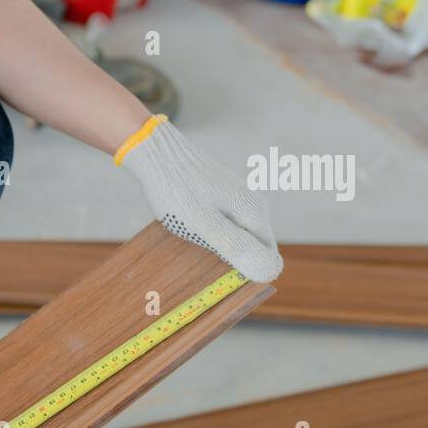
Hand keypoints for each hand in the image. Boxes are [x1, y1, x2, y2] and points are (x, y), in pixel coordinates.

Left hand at [117, 116, 282, 281]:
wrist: (157, 153)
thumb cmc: (178, 191)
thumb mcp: (205, 225)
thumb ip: (236, 247)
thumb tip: (269, 272)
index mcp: (256, 214)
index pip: (267, 257)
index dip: (246, 272)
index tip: (218, 274)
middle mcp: (255, 204)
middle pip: (254, 246)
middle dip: (232, 258)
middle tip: (199, 254)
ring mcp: (240, 197)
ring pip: (238, 234)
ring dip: (219, 245)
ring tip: (191, 235)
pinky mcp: (224, 194)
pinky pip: (225, 222)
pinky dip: (210, 231)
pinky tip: (189, 225)